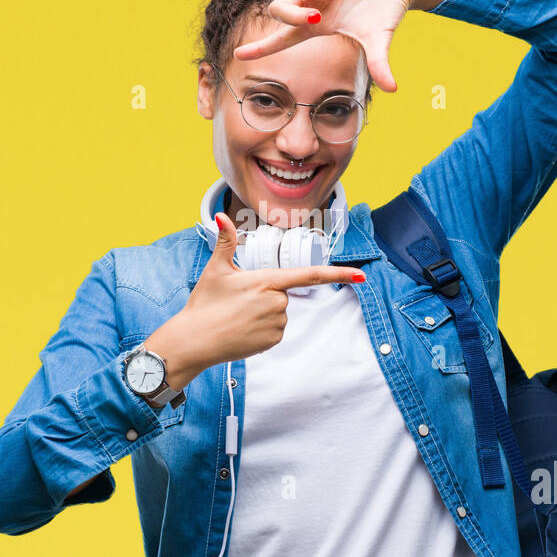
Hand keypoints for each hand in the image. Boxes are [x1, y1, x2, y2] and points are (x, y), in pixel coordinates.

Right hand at [143, 211, 366, 384]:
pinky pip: (275, 330)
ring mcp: (277, 323)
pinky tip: (242, 331)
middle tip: (238, 302)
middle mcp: (277, 302)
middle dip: (265, 295)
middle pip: (283, 293)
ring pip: (279, 312)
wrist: (194, 341)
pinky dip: (262, 329)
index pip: (310, 275)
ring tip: (237, 317)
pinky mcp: (273, 341)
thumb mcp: (216, 269)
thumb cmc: (204, 304)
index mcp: (266, 280)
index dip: (339, 274)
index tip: (361, 274)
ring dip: (263, 313)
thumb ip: (225, 241)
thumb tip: (220, 215)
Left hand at [232, 0, 417, 92]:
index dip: (261, 48)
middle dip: (291, 15)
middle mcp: (313, 4)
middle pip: (279, 10)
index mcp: (317, 25)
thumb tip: (393, 90)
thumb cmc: (384, 12)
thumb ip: (379, 64)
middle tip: (316, 17)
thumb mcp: (378, 40)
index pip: (282, 39)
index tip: (239, 55)